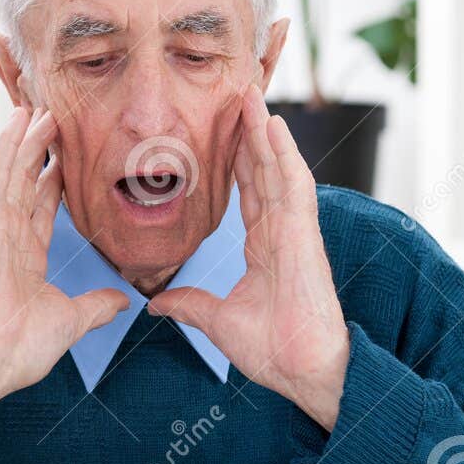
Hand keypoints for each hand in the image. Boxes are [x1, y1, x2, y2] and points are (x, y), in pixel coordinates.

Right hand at [0, 107, 129, 446]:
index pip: (39, 209)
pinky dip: (6, 148)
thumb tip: (123, 302)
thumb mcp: (69, 322)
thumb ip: (95, 307)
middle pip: (24, 181)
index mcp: (22, 259)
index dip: (51, 181)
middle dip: (37, 149)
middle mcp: (5, 238)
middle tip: (51, 116)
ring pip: (10, 171)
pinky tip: (17, 122)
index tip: (63, 157)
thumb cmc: (16, 350)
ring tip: (36, 107)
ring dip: (23, 139)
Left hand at [147, 86, 349, 430]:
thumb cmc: (272, 351)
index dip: (237, 159)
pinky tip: (272, 125)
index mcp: (265, 247)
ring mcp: (295, 231)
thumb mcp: (218, 322)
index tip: (222, 129)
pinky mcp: (305, 236)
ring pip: (278, 168)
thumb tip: (158, 303)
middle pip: (263, 170)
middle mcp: (282, 231)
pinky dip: (283, 154)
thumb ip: (190, 305)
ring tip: (250, 92)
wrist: (301, 372)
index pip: (248, 192)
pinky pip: (293, 186)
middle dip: (249, 132)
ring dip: (264, 130)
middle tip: (237, 91)